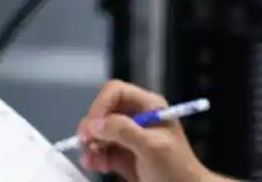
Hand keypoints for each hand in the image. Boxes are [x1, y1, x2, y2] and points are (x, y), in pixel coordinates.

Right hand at [75, 80, 218, 181]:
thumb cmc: (176, 169)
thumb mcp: (151, 147)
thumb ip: (123, 131)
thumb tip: (94, 124)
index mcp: (149, 106)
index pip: (116, 92)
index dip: (100, 105)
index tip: (91, 127)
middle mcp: (138, 118)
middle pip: (104, 112)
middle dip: (92, 128)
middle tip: (86, 145)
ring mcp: (130, 137)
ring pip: (100, 133)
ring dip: (91, 145)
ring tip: (90, 161)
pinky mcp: (124, 156)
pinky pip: (102, 150)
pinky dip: (95, 157)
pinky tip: (97, 165)